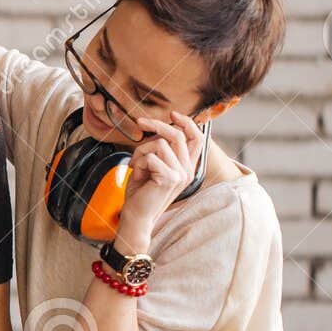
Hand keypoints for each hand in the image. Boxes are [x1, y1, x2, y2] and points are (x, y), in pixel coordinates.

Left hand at [116, 111, 203, 250]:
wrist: (136, 216)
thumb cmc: (141, 191)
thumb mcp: (151, 166)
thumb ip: (158, 150)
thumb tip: (157, 127)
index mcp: (186, 166)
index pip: (197, 138)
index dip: (187, 122)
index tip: (172, 114)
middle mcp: (187, 170)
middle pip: (178, 135)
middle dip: (157, 124)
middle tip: (140, 121)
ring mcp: (180, 175)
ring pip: (160, 144)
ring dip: (141, 151)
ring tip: (135, 165)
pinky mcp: (169, 179)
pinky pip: (151, 157)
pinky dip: (138, 162)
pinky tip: (136, 173)